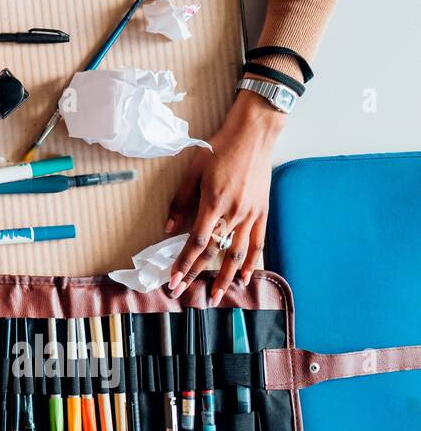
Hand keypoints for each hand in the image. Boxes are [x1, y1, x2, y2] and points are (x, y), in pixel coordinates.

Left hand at [165, 92, 286, 304]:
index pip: (196, 242)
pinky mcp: (263, 212)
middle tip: (186, 294)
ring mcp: (251, 214)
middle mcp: (234, 213)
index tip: (173, 281)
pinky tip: (245, 277)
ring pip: (238, 254)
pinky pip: (258, 244)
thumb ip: (181, 201)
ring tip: (218, 296)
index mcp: (213, 202)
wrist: (254, 134)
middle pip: (214, 252)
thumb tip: (169, 228)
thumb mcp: (193, 170)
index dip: (183, 264)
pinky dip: (251, 263)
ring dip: (226, 277)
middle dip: (198, 275)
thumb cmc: (220, 148)